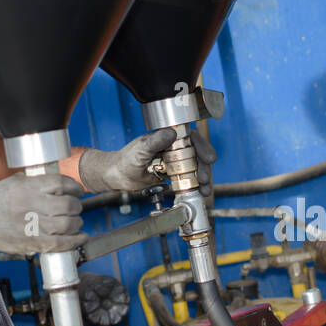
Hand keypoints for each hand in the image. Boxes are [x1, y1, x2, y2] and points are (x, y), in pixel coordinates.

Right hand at [0, 173, 85, 254]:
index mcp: (27, 187)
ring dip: (77, 222)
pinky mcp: (32, 243)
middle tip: (76, 206)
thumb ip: (36, 181)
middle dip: (77, 205)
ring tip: (76, 221)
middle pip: (67, 205)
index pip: (61, 184)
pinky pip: (60, 243)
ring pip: (67, 224)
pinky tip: (81, 237)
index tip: (78, 190)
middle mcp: (31, 205)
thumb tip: (60, 182)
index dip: (74, 187)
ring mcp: (32, 226)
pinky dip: (75, 241)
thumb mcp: (14, 182)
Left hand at [78, 126, 216, 195]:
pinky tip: (200, 193)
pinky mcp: (174, 175)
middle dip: (204, 166)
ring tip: (204, 190)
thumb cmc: (125, 159)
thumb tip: (172, 133)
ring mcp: (175, 161)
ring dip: (203, 178)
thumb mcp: (140, 150)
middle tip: (204, 178)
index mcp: (167, 136)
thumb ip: (155, 141)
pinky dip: (196, 186)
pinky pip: (189, 179)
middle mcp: (174, 147)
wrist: (117, 176)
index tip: (208, 158)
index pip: (191, 137)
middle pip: (197, 154)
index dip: (202, 146)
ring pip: (196, 167)